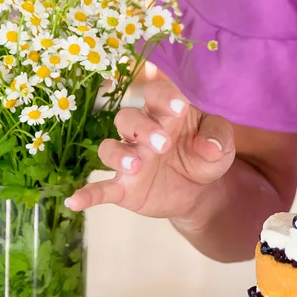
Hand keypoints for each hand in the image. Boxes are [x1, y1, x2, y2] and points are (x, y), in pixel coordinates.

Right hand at [65, 79, 234, 221]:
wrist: (199, 191)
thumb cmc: (205, 155)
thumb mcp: (222, 144)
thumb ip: (218, 138)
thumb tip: (208, 147)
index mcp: (166, 113)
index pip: (157, 94)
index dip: (164, 97)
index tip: (179, 108)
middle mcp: (142, 132)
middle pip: (126, 118)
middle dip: (141, 128)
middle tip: (163, 144)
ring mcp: (130, 159)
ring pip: (109, 148)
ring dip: (119, 155)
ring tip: (137, 165)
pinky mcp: (124, 187)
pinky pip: (101, 188)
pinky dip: (87, 194)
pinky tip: (74, 201)